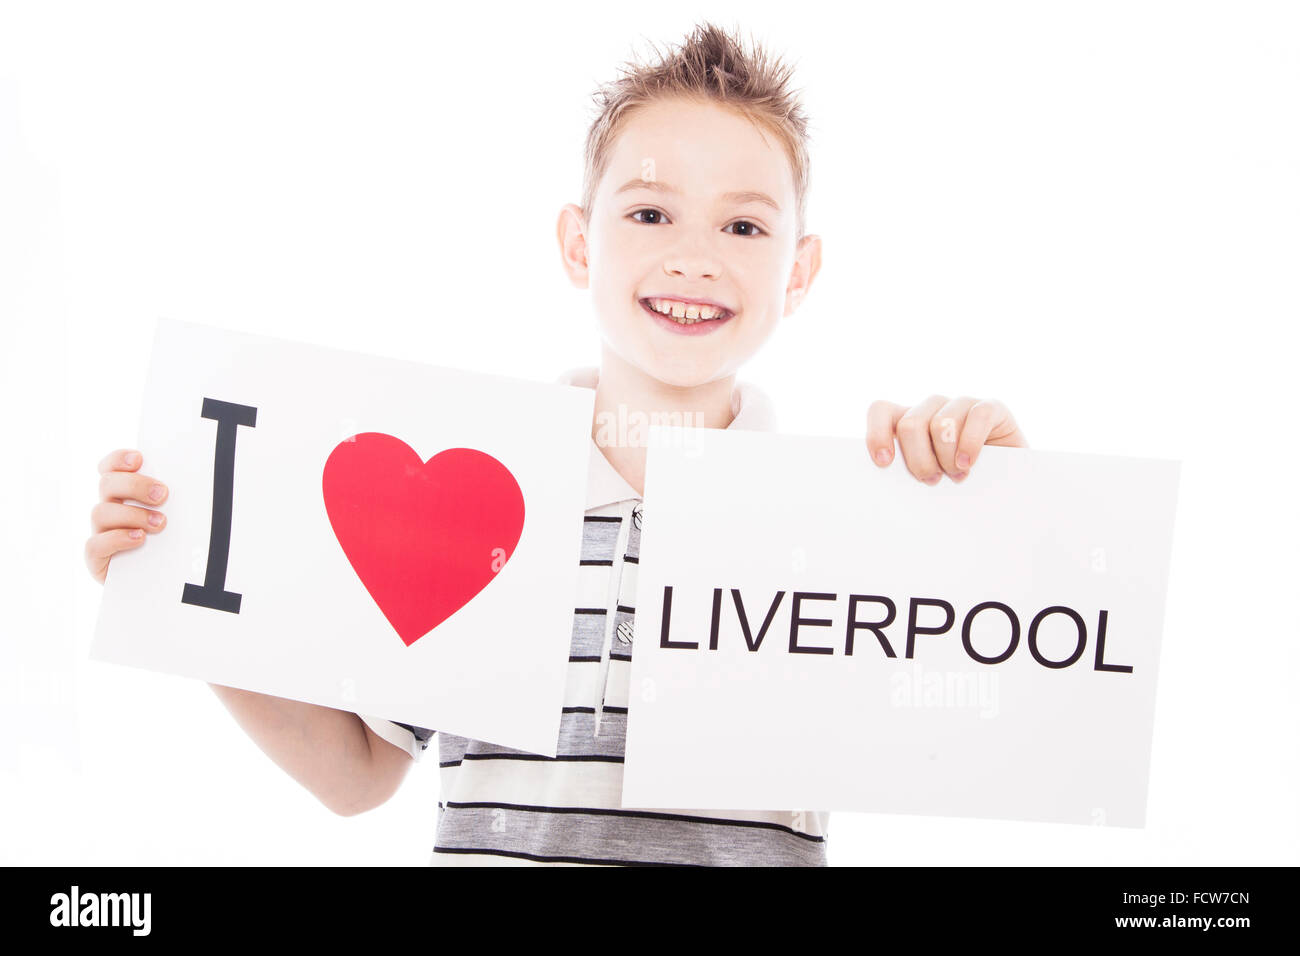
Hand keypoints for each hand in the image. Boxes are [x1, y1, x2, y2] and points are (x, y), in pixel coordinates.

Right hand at [84, 448, 168, 583]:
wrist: (160, 584)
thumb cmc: (171, 546)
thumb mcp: (177, 519)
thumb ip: (178, 500)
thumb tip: (203, 483)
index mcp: (124, 495)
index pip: (110, 468)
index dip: (118, 459)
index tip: (139, 459)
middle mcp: (109, 510)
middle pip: (107, 484)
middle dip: (135, 485)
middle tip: (162, 495)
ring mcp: (101, 533)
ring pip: (101, 512)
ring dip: (132, 514)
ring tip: (160, 523)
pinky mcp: (97, 559)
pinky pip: (95, 544)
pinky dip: (118, 538)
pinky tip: (139, 539)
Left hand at [866, 396, 1027, 483]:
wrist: (1008, 488)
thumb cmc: (961, 486)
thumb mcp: (929, 477)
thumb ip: (907, 470)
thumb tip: (882, 477)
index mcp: (910, 421)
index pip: (881, 410)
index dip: (877, 434)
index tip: (884, 463)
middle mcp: (934, 408)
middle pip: (910, 424)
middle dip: (919, 459)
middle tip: (932, 480)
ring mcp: (962, 404)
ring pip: (941, 423)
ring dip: (947, 457)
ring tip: (957, 477)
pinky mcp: (992, 408)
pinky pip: (976, 416)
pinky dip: (970, 444)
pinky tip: (968, 464)